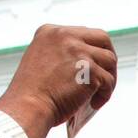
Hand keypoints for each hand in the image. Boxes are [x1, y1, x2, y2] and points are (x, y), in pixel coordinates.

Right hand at [0, 25, 116, 137]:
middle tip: (105, 76)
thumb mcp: (41, 61)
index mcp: (50, 31)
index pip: (83, 33)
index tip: (91, 66)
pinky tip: (94, 104)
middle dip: (108, 58)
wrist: (27, 106)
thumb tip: (86, 61)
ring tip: (99, 93)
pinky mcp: (89, 69)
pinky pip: (109, 80)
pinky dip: (105, 94)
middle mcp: (65, 35)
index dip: (92, 50)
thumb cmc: (32, 93)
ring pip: (110, 59)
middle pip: (103, 38)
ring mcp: (78, 51)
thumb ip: (61, 54)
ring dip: (109, 78)